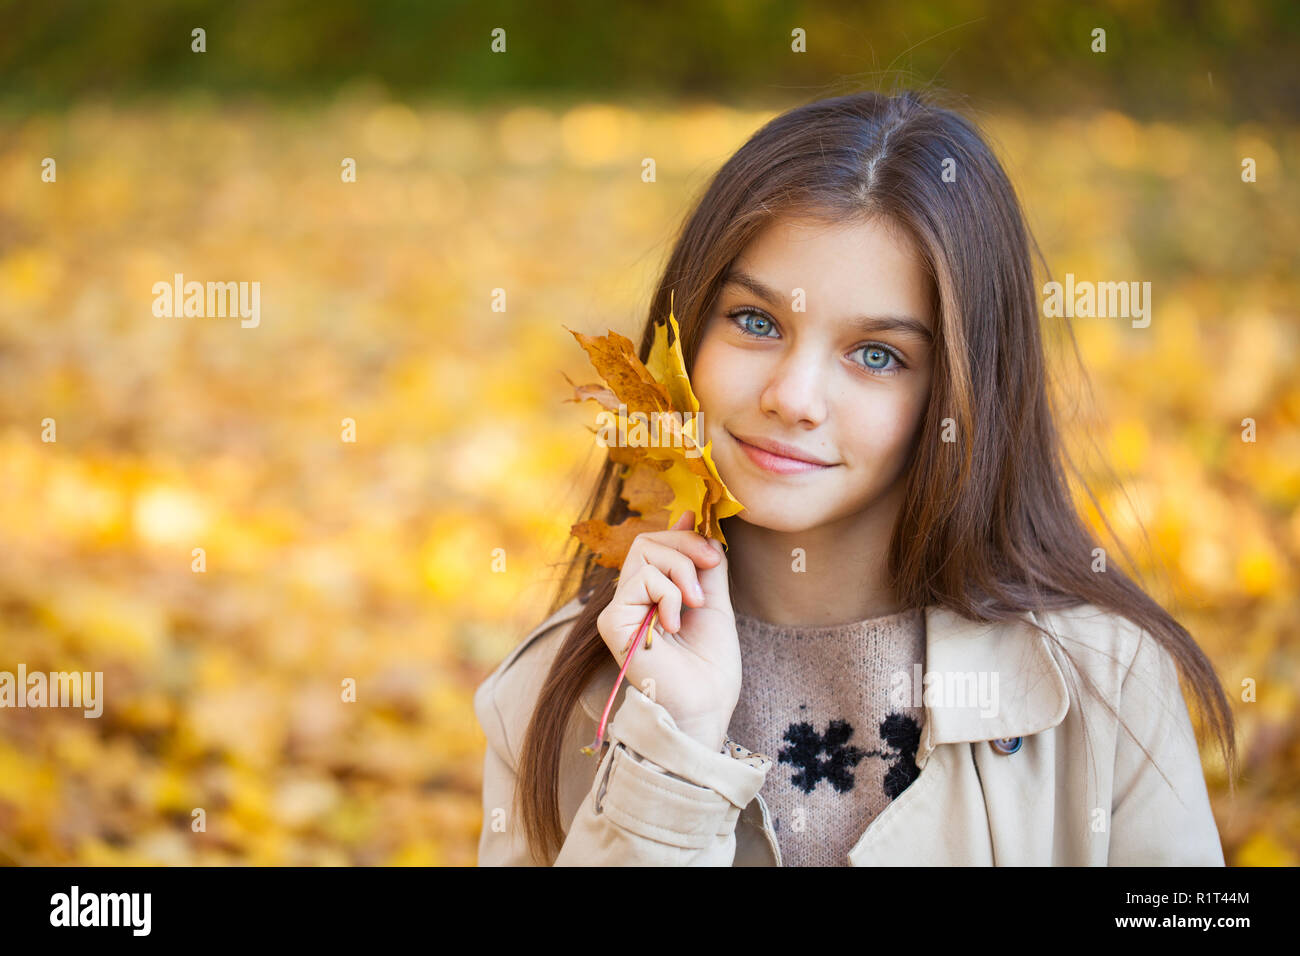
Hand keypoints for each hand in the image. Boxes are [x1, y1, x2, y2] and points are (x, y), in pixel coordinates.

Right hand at [596, 511, 739, 749]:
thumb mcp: (714, 601)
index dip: (682, 531)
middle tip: (709, 570)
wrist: (705, 705)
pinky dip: (668, 595)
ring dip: (682, 571)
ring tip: (693, 606)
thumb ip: (704, 563)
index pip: (656, 542)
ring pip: (646, 553)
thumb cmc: (711, 665)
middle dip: (687, 546)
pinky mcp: (611, 621)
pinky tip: (673, 624)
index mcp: (655, 593)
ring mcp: (619, 609)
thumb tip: (693, 515)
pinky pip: (642, 579)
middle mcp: (633, 599)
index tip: (711, 542)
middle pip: (648, 540)